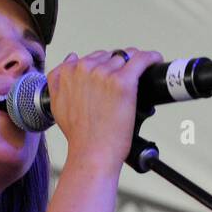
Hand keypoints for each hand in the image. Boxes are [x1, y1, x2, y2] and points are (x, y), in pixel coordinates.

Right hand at [47, 47, 164, 169]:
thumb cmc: (80, 137)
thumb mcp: (57, 105)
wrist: (92, 154)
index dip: (103, 67)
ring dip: (132, 67)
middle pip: (109, 57)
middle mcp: (85, 69)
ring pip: (125, 58)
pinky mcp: (123, 82)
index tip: (110, 77)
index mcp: (69, 72)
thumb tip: (71, 58)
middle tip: (121, 87)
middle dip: (117, 68)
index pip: (91, 58)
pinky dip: (150, 58)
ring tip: (136, 82)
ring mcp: (104, 74)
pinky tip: (155, 60)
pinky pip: (141, 60)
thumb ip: (58, 80)